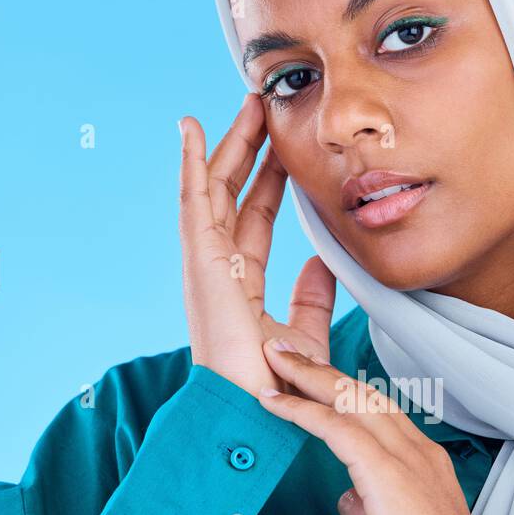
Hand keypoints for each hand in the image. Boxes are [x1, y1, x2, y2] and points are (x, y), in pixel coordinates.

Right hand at [178, 94, 335, 396]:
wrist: (254, 411)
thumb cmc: (275, 385)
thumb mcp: (305, 334)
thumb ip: (312, 297)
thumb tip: (323, 260)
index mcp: (239, 283)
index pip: (256, 218)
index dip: (269, 180)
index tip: (284, 147)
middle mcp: (216, 268)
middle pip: (231, 194)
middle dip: (248, 150)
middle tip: (264, 107)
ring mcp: (204, 263)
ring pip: (213, 188)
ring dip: (227, 144)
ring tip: (244, 103)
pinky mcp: (200, 261)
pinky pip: (195, 202)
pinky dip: (190, 162)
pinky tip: (191, 128)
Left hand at [256, 339, 478, 514]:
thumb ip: (368, 504)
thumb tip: (346, 494)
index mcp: (423, 460)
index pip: (378, 412)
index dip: (342, 392)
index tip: (313, 377)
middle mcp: (417, 448)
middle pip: (363, 393)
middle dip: (321, 369)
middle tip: (285, 346)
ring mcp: (404, 454)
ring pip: (350, 398)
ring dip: (308, 374)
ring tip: (274, 355)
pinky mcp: (384, 469)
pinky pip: (335, 426)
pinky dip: (300, 409)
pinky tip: (272, 400)